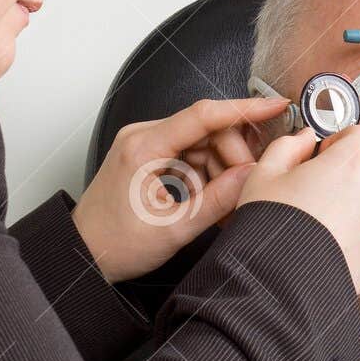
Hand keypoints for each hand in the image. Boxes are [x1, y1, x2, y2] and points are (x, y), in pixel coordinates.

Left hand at [72, 95, 289, 282]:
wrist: (83, 253)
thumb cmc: (115, 244)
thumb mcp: (174, 229)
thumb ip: (218, 201)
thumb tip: (252, 177)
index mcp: (145, 147)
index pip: (204, 114)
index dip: (245, 109)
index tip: (276, 107)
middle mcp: (143, 136)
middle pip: (208, 130)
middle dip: (234, 157)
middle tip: (245, 188)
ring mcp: (145, 144)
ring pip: (202, 143)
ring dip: (221, 169)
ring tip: (227, 204)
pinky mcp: (148, 155)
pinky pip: (189, 154)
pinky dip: (206, 174)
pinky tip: (211, 199)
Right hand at [238, 124, 359, 294]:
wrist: (277, 284)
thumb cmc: (271, 224)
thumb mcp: (265, 172)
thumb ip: (289, 145)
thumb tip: (304, 138)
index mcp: (353, 163)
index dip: (340, 141)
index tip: (322, 154)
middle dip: (342, 177)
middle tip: (310, 192)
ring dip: (346, 210)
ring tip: (313, 225)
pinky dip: (348, 240)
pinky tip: (320, 247)